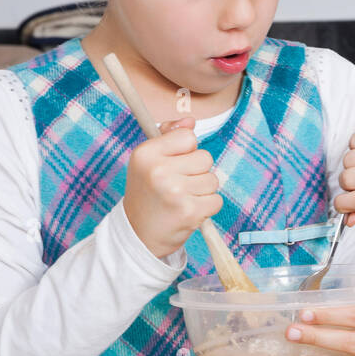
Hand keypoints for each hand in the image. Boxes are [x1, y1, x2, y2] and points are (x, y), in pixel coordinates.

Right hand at [121, 116, 221, 259]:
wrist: (138, 234)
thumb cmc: (147, 193)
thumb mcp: (148, 160)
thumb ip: (169, 136)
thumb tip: (191, 120)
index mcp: (146, 153)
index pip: (188, 137)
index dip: (186, 151)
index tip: (173, 164)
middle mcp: (159, 170)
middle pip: (205, 158)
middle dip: (197, 171)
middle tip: (177, 185)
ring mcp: (175, 192)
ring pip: (213, 180)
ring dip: (203, 190)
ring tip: (182, 199)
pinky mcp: (190, 211)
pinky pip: (216, 200)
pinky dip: (207, 207)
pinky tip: (188, 211)